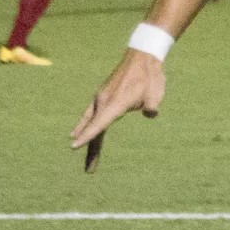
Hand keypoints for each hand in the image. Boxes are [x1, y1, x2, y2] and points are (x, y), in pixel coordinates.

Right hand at [70, 49, 166, 171]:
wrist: (142, 58)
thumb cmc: (150, 77)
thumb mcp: (155, 93)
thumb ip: (152, 106)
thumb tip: (151, 114)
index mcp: (115, 103)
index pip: (99, 124)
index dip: (87, 136)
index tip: (74, 146)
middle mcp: (103, 102)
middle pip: (93, 130)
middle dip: (90, 151)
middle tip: (89, 172)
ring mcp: (101, 99)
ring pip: (90, 124)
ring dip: (88, 142)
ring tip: (89, 163)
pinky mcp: (102, 97)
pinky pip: (91, 116)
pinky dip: (86, 126)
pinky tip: (78, 132)